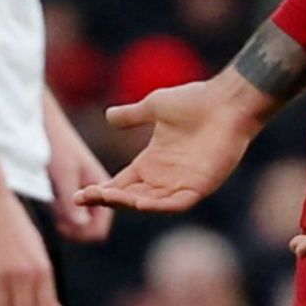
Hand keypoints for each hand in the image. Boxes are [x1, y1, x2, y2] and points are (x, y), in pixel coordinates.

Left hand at [45, 107, 113, 243]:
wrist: (43, 121)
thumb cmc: (54, 143)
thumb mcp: (62, 171)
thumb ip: (70, 198)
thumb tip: (80, 225)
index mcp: (104, 185)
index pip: (100, 226)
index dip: (84, 232)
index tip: (63, 225)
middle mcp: (99, 190)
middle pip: (92, 227)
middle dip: (75, 230)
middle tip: (57, 222)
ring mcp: (86, 190)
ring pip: (81, 221)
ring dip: (68, 223)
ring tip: (52, 212)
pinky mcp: (72, 188)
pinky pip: (71, 212)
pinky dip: (62, 215)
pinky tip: (50, 205)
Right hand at [75, 80, 263, 213]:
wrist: (226, 101)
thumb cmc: (195, 101)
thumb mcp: (154, 106)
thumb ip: (132, 115)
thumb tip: (109, 116)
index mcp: (152, 162)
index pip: (121, 182)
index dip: (102, 191)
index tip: (79, 194)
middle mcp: (164, 177)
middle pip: (130, 195)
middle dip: (108, 199)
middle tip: (85, 198)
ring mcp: (182, 183)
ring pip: (150, 201)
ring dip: (129, 202)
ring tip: (108, 198)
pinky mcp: (200, 185)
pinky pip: (177, 202)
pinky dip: (160, 205)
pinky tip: (141, 202)